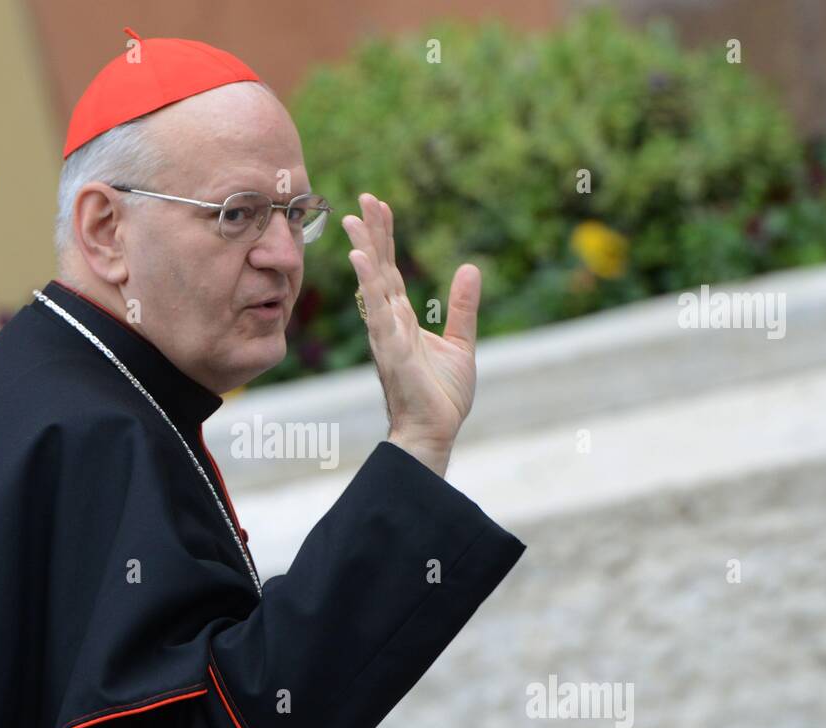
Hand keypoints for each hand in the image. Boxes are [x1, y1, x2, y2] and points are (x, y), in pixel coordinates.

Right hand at [342, 193, 481, 456]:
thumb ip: (463, 307)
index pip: (391, 270)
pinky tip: (361, 260)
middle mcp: (389, 322)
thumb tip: (470, 267)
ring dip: (364, 250)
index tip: (379, 206)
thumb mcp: (461, 343)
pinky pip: (376, 311)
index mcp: (403, 319)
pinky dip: (368, 285)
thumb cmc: (442, 395)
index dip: (385, 237)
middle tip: (364, 197)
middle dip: (372, 233)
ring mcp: (386, 334)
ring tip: (355, 219)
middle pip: (378, 268)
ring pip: (373, 284)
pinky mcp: (391, 349)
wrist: (436, 431)